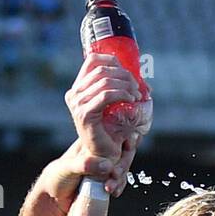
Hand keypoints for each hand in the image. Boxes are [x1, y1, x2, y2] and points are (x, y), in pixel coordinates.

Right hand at [63, 53, 145, 196]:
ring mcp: (77, 104)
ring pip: (105, 81)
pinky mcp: (84, 115)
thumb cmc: (112, 131)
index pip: (92, 60)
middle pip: (102, 70)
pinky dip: (122, 94)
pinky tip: (131, 101)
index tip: (128, 71)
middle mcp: (74, 94)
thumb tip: (140, 75)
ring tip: (136, 96)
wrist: (103, 155)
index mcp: (78, 88)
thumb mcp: (116, 105)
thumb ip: (120, 88)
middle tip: (137, 88)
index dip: (113, 60)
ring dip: (126, 85)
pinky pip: (105, 95)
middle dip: (124, 75)